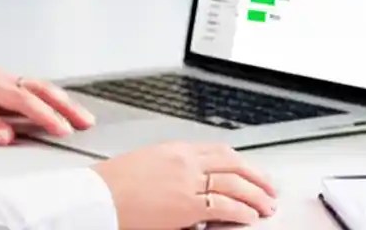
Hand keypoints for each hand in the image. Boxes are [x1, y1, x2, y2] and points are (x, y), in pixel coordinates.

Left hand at [0, 64, 94, 144]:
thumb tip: (7, 135)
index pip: (26, 101)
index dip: (46, 116)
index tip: (62, 129)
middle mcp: (0, 77)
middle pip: (40, 89)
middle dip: (65, 105)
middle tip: (85, 121)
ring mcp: (1, 77)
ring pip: (38, 86)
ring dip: (60, 100)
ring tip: (79, 115)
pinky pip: (29, 87)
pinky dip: (47, 96)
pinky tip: (56, 106)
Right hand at [93, 142, 278, 228]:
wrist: (96, 197)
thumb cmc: (111, 185)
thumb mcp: (144, 165)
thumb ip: (171, 169)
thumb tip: (188, 183)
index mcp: (175, 149)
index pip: (219, 151)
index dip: (241, 162)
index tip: (250, 171)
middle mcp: (185, 161)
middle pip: (233, 164)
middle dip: (256, 176)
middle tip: (269, 187)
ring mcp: (187, 182)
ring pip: (234, 184)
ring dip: (255, 196)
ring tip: (266, 205)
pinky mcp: (186, 205)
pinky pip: (224, 206)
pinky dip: (241, 211)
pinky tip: (250, 217)